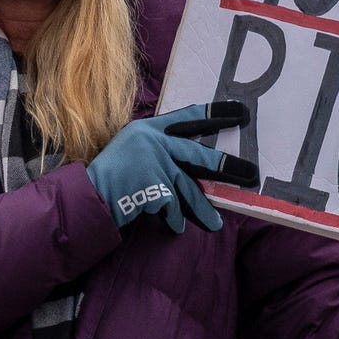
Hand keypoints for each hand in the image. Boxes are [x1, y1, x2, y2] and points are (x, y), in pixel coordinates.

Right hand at [85, 102, 259, 234]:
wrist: (87, 197)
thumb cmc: (112, 176)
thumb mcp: (132, 149)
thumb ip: (160, 150)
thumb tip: (197, 165)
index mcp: (150, 129)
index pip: (190, 117)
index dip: (217, 114)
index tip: (242, 112)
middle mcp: (154, 142)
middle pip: (200, 155)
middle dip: (228, 167)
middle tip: (251, 175)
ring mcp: (153, 165)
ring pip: (189, 189)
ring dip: (203, 210)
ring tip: (215, 224)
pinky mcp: (152, 188)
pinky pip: (173, 208)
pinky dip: (173, 220)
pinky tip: (172, 226)